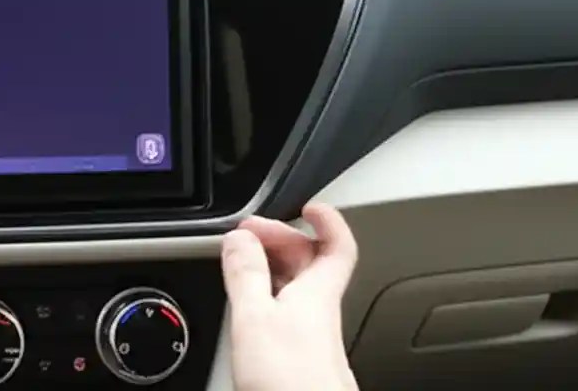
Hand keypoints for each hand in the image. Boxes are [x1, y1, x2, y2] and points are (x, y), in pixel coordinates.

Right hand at [221, 203, 358, 390]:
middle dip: (282, 241)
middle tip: (251, 234)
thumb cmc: (291, 380)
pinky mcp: (301, 358)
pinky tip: (249, 311)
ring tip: (243, 265)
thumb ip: (246, 274)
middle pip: (312, 264)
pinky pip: (288, 314)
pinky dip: (268, 300)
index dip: (327, 220)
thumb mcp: (256, 316)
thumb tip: (240, 238)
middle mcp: (321, 312)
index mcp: (318, 292)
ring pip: (298, 289)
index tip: (307, 205)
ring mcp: (313, 336)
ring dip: (272, 271)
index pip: (338, 244)